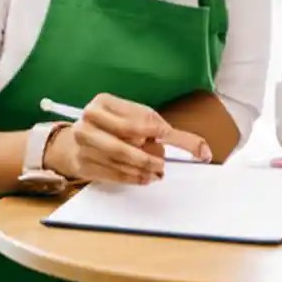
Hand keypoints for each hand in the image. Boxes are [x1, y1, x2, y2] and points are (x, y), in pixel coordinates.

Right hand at [45, 94, 211, 184]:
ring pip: (119, 159)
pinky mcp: (83, 163)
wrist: (77, 142)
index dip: (153, 129)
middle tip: (162, 163)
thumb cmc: (115, 128)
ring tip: (156, 172)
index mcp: (103, 103)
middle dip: (147, 154)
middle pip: (124, 141)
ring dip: (142, 169)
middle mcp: (89, 120)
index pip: (134, 119)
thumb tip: (205, 151)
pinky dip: (132, 178)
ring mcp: (82, 143)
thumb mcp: (139, 119)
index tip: (166, 135)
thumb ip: (168, 132)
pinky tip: (144, 178)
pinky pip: (112, 173)